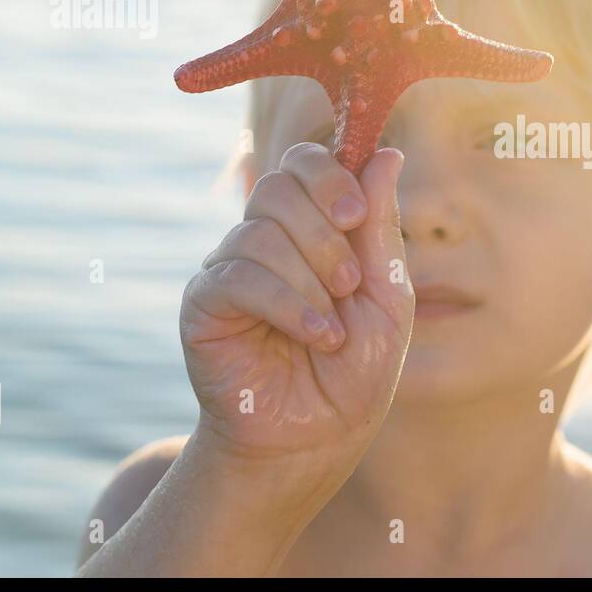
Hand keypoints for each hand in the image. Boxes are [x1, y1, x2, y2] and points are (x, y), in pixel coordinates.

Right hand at [179, 144, 411, 497]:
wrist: (317, 437)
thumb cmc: (356, 368)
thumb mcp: (386, 293)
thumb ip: (381, 225)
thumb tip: (387, 154)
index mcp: (312, 228)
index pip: (304, 162)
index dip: (329, 176)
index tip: (356, 214)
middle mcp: (266, 239)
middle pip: (279, 186)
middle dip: (324, 234)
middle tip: (347, 284)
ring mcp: (231, 267)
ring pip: (260, 233)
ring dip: (310, 281)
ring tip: (332, 329)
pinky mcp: (204, 302)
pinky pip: (238, 275)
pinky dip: (286, 304)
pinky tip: (314, 336)